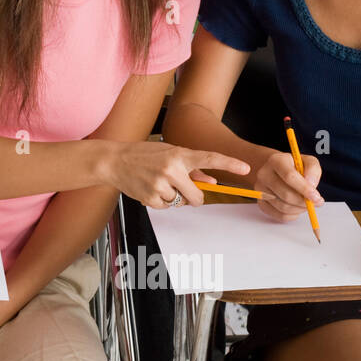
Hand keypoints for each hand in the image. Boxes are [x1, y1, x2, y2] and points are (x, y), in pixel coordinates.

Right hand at [107, 141, 249, 208]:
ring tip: (158, 183)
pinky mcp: (150, 198)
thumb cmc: (144, 154)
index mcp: (178, 155)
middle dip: (194, 197)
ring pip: (180, 203)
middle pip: (197, 196)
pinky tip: (150, 189)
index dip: (229, 164)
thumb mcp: (169, 153)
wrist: (114, 161)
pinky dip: (161, 201)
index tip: (245, 169)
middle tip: (183, 189)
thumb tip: (212, 181)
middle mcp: (171, 170)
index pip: (209, 158)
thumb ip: (192, 168)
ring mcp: (160, 185)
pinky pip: (166, 207)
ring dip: (173, 197)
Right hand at [253, 152, 323, 221]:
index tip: (316, 197)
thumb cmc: (295, 167)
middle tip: (316, 202)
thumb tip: (311, 185)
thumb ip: (313, 169)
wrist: (278, 171)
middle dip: (304, 202)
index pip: (289, 176)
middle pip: (286, 194)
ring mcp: (260, 189)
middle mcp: (264, 174)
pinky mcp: (261, 202)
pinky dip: (292, 215)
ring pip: (283, 207)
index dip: (305, 189)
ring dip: (299, 209)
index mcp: (276, 160)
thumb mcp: (308, 161)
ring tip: (306, 204)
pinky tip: (297, 208)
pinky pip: (279, 215)